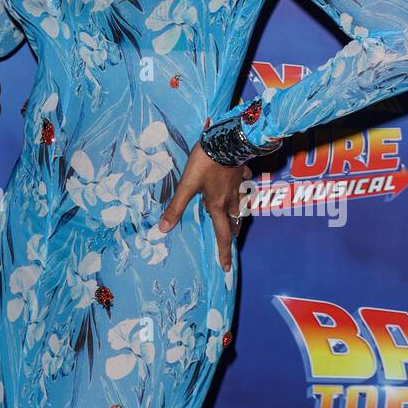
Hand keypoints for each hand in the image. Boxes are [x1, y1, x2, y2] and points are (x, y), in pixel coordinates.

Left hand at [158, 142, 252, 272]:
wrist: (226, 140)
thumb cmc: (205, 164)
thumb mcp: (186, 185)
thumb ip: (176, 206)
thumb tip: (163, 229)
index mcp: (217, 205)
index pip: (222, 235)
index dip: (224, 252)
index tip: (226, 267)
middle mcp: (231, 199)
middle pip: (234, 222)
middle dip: (232, 232)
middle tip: (229, 238)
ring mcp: (239, 185)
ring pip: (241, 204)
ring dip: (238, 213)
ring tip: (234, 216)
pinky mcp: (242, 171)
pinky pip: (244, 182)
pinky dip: (242, 185)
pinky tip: (239, 181)